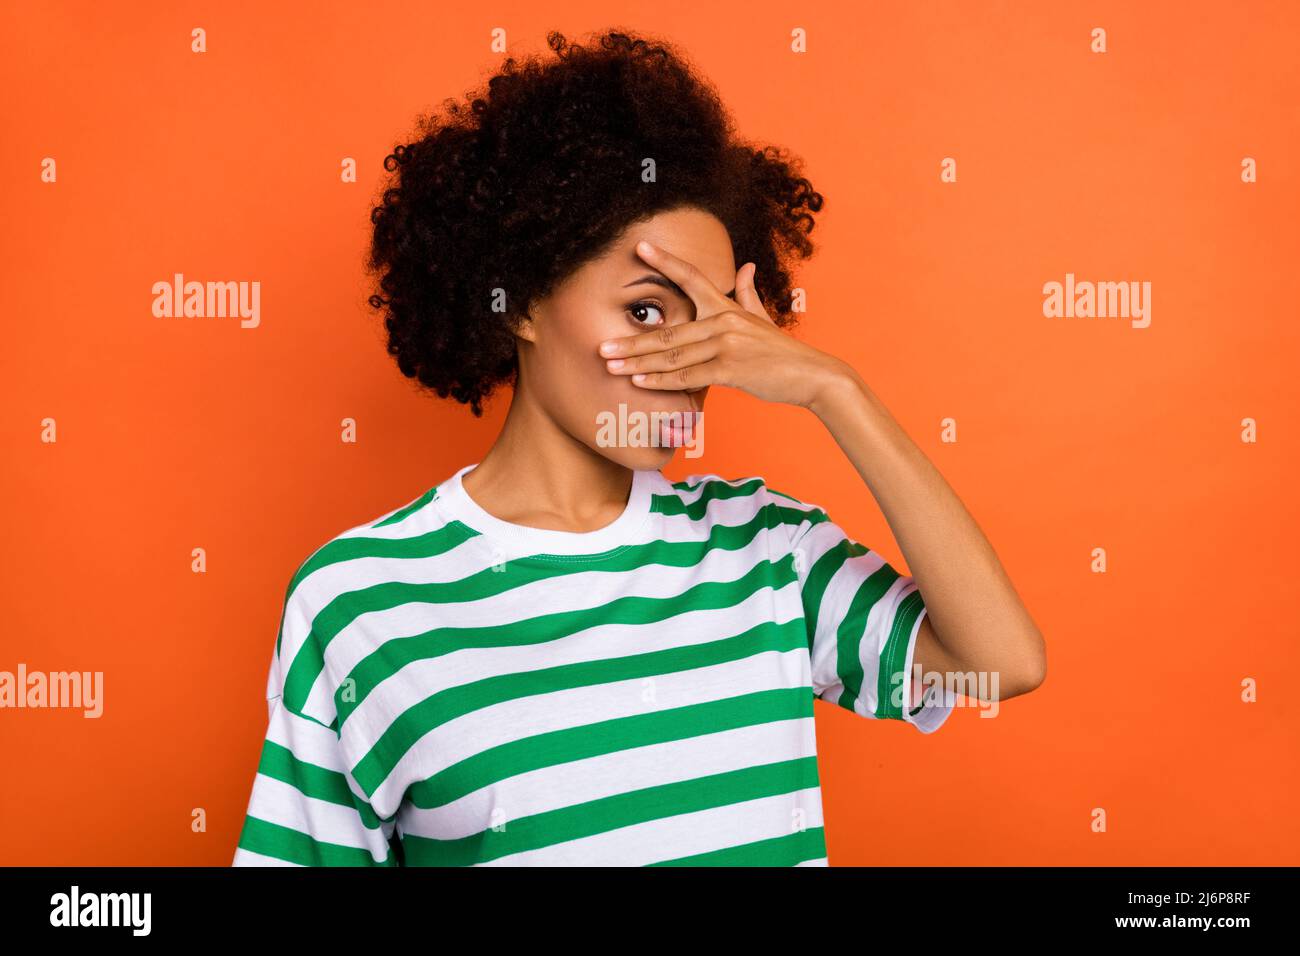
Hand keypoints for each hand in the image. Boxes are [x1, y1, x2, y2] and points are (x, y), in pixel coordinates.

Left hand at [597, 240, 853, 408]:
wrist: (812, 375)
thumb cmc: (782, 352)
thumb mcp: (764, 318)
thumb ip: (748, 293)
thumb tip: (746, 265)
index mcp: (728, 307)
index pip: (691, 278)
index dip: (665, 261)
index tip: (639, 247)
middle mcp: (724, 321)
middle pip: (668, 332)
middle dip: (631, 341)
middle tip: (601, 347)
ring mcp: (727, 344)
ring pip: (673, 356)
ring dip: (638, 364)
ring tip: (610, 366)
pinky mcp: (731, 369)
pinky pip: (689, 376)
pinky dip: (662, 382)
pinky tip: (640, 384)